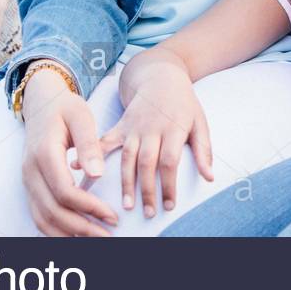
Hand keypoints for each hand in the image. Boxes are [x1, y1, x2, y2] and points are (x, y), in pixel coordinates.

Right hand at [20, 68, 119, 235]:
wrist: (41, 103)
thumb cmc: (64, 108)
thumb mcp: (81, 116)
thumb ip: (89, 144)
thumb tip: (97, 175)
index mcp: (44, 154)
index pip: (65, 192)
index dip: (88, 207)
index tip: (112, 215)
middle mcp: (31, 171)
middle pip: (53, 211)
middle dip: (82, 228)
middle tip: (109, 235)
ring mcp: (27, 181)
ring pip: (42, 219)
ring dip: (69, 234)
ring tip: (96, 238)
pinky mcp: (30, 187)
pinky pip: (39, 216)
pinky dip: (56, 230)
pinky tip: (77, 234)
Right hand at [94, 62, 212, 217]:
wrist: (161, 77)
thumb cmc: (184, 103)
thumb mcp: (200, 122)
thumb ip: (204, 150)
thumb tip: (210, 177)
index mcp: (173, 127)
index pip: (169, 160)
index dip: (168, 184)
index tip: (169, 205)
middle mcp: (152, 128)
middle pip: (147, 162)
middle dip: (147, 189)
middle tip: (148, 212)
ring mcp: (134, 126)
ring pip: (127, 157)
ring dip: (126, 182)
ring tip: (126, 206)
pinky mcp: (121, 125)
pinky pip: (106, 141)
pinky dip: (94, 154)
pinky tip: (80, 168)